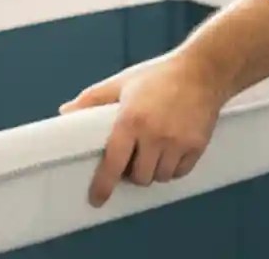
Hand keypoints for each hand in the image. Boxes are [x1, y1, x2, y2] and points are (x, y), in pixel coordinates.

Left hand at [58, 53, 227, 207]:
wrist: (203, 71)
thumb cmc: (159, 76)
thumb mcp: (122, 82)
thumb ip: (93, 99)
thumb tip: (65, 112)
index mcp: (131, 120)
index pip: (113, 162)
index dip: (103, 185)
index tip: (97, 199)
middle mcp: (154, 134)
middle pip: (138, 176)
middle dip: (133, 172)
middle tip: (134, 157)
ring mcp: (177, 142)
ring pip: (160, 176)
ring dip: (153, 171)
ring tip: (153, 152)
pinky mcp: (197, 145)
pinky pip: (180, 172)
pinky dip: (173, 168)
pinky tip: (171, 151)